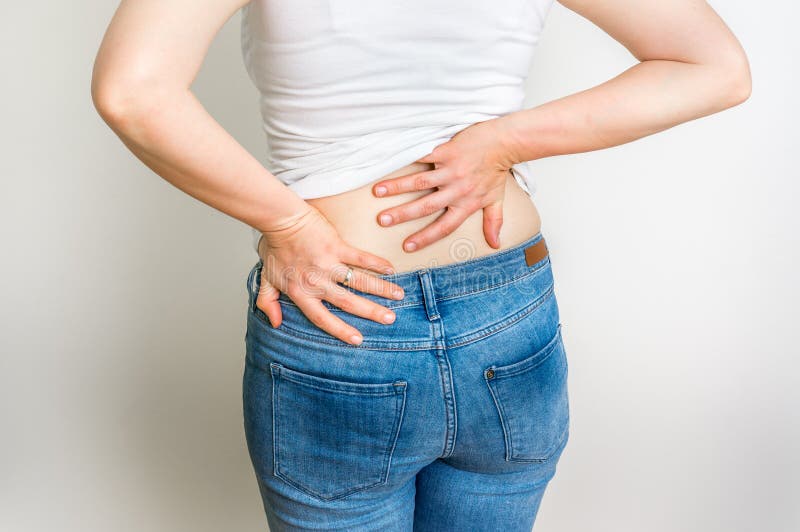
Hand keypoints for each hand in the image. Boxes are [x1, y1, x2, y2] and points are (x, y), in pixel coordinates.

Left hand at [255, 205, 404, 345]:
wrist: (281, 219)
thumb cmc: (274, 246)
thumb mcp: (266, 278)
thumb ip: (268, 302)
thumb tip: (275, 324)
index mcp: (300, 292)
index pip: (322, 318)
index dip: (340, 330)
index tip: (358, 340)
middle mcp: (316, 281)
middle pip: (348, 302)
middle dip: (371, 312)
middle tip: (390, 320)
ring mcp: (328, 264)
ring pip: (359, 281)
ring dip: (381, 289)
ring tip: (399, 296)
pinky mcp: (337, 246)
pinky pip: (361, 257)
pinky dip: (377, 264)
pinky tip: (391, 270)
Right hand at [372, 118, 519, 250]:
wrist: (504, 142)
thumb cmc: (498, 170)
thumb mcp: (497, 199)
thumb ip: (493, 222)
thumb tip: (495, 245)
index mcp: (466, 204)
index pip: (444, 227)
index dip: (425, 237)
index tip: (407, 246)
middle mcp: (457, 190)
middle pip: (425, 206)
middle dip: (402, 214)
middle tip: (382, 221)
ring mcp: (450, 170)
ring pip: (420, 181)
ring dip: (397, 186)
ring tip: (378, 191)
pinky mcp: (446, 151)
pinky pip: (423, 156)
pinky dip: (407, 159)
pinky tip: (389, 161)